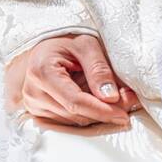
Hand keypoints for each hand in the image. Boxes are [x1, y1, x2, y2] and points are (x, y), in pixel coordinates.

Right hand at [4, 34, 141, 127]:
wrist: (48, 43)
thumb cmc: (67, 39)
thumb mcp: (86, 44)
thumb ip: (99, 69)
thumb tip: (111, 97)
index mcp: (42, 72)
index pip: (75, 102)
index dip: (101, 110)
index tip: (123, 113)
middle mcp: (32, 93)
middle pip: (75, 114)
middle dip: (104, 111)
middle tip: (129, 102)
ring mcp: (33, 105)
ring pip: (73, 121)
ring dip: (96, 114)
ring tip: (115, 98)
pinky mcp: (38, 112)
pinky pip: (67, 121)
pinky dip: (86, 114)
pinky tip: (97, 102)